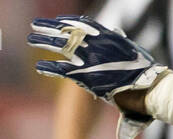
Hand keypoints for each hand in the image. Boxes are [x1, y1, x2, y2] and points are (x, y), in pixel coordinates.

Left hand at [29, 16, 167, 108]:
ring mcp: (89, 58)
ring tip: (30, 38)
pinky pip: (61, 69)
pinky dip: (49, 67)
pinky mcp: (84, 74)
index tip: (56, 20)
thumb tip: (114, 32)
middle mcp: (96, 43)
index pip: (83, 24)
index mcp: (106, 36)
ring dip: (44, 41)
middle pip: (67, 32)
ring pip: (61, 46)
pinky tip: (38, 66)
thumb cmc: (140, 68)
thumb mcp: (129, 48)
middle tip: (35, 24)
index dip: (68, 22)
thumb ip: (117, 40)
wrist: (143, 85)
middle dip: (50, 28)